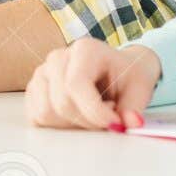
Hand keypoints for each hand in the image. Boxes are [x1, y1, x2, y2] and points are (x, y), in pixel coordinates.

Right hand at [26, 39, 161, 129]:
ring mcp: (42, 73)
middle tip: (108, 116)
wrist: (117, 70)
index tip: (114, 123)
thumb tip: (129, 124)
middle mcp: (58, 58)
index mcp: (85, 50)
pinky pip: (37, 117)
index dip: (94, 111)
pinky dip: (58, 125)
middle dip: (88, 121)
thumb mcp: (140, 88)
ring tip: (92, 113)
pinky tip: (76, 115)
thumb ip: (134, 108)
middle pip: (61, 103)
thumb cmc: (126, 75)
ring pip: (46, 112)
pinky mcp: (35, 90)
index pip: (75, 84)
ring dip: (72, 123)